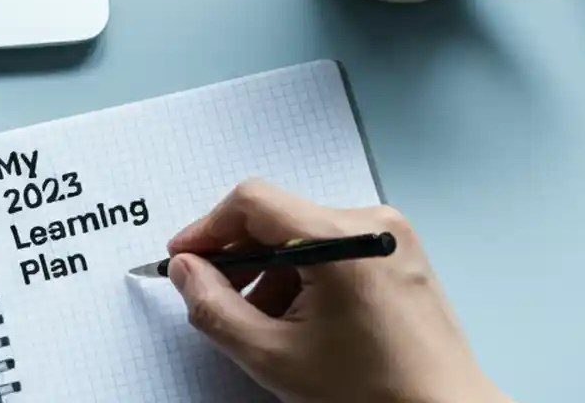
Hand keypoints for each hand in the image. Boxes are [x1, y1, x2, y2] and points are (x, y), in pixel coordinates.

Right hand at [167, 180, 510, 402]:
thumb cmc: (374, 392)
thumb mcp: (273, 356)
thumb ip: (214, 308)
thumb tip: (186, 271)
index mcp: (342, 239)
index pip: (253, 202)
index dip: (208, 228)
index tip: (185, 258)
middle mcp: (371, 222)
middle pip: (279, 217)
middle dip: (240, 258)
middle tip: (215, 298)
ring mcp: (391, 234)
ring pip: (305, 235)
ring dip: (271, 271)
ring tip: (263, 323)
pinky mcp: (399, 250)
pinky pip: (335, 246)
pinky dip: (305, 274)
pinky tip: (299, 319)